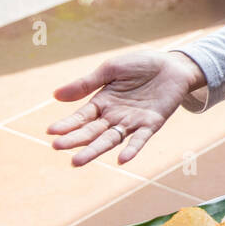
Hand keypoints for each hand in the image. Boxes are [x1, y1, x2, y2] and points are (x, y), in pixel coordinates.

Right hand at [47, 51, 205, 166]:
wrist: (173, 65)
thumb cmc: (141, 65)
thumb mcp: (111, 70)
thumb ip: (87, 84)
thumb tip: (55, 95)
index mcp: (102, 102)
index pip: (81, 117)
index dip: (67, 124)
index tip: (50, 131)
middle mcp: (114, 116)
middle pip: (92, 131)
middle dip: (75, 140)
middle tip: (57, 147)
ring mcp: (133, 122)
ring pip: (111, 139)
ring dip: (95, 150)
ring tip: (77, 161)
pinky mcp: (152, 123)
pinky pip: (141, 139)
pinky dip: (132, 149)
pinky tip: (122, 159)